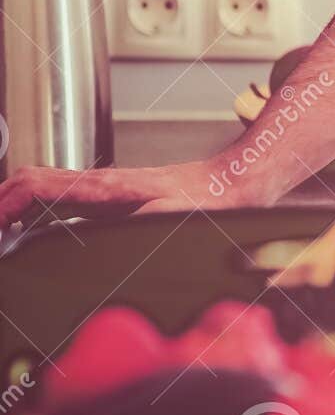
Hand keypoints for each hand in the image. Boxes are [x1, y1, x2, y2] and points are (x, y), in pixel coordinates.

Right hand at [0, 157, 260, 231]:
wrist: (232, 184)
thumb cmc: (209, 200)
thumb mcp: (176, 215)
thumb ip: (147, 220)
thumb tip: (119, 232)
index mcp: (104, 187)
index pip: (36, 185)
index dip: (4, 203)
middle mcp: (97, 185)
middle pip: (29, 181)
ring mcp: (101, 190)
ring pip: (41, 188)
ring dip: (12, 204)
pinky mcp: (109, 199)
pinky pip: (59, 199)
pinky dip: (34, 210)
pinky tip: (32, 230)